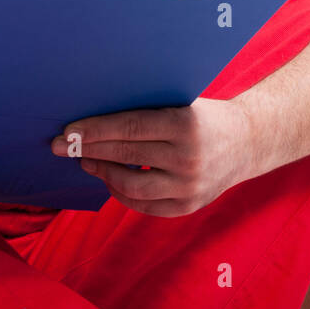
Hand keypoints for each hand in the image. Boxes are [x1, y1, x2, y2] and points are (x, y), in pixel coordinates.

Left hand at [50, 97, 257, 216]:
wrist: (248, 142)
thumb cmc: (204, 115)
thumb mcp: (181, 103)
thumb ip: (146, 109)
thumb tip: (93, 114)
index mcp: (185, 125)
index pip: (129, 128)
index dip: (94, 130)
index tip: (68, 130)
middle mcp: (188, 158)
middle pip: (124, 155)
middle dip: (87, 150)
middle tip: (61, 147)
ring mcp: (189, 186)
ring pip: (130, 187)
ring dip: (102, 172)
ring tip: (86, 160)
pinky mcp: (188, 206)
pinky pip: (144, 205)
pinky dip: (122, 193)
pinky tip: (109, 178)